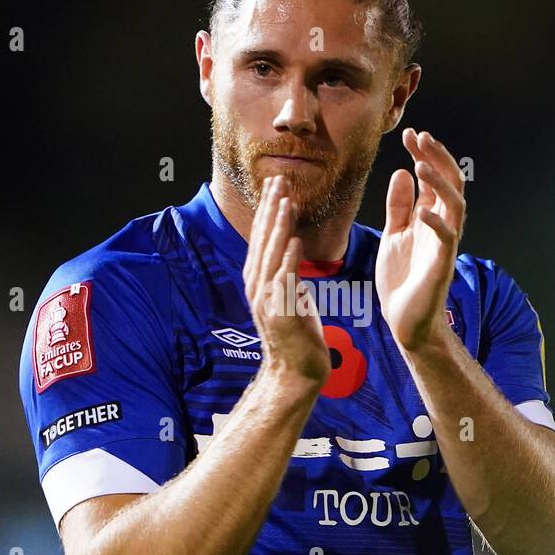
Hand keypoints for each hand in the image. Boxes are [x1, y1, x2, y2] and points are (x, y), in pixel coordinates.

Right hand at [243, 175, 330, 388]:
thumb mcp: (290, 297)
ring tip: (286, 201)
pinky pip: (284, 281)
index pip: (262, 238)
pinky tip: (293, 241)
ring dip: (278, 227)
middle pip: (263, 241)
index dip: (268, 211)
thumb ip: (287, 273)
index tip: (277, 186)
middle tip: (279, 180)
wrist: (295, 373)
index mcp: (259, 281)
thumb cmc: (297, 336)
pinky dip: (288, 260)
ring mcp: (266, 301)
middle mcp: (257, 287)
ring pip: (271, 256)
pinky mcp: (279, 314)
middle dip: (271, 209)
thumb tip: (291, 249)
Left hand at [375, 128, 465, 352]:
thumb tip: (402, 172)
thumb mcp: (394, 235)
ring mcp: (443, 245)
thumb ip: (399, 206)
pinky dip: (436, 222)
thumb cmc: (401, 279)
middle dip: (437, 158)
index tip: (410, 134)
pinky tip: (422, 210)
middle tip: (421, 137)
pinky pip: (447, 239)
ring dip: (439, 183)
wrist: (404, 320)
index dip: (424, 155)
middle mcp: (441, 227)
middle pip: (450, 184)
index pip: (434, 178)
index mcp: (429, 218)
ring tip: (420, 164)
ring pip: (454, 206)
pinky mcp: (441, 266)